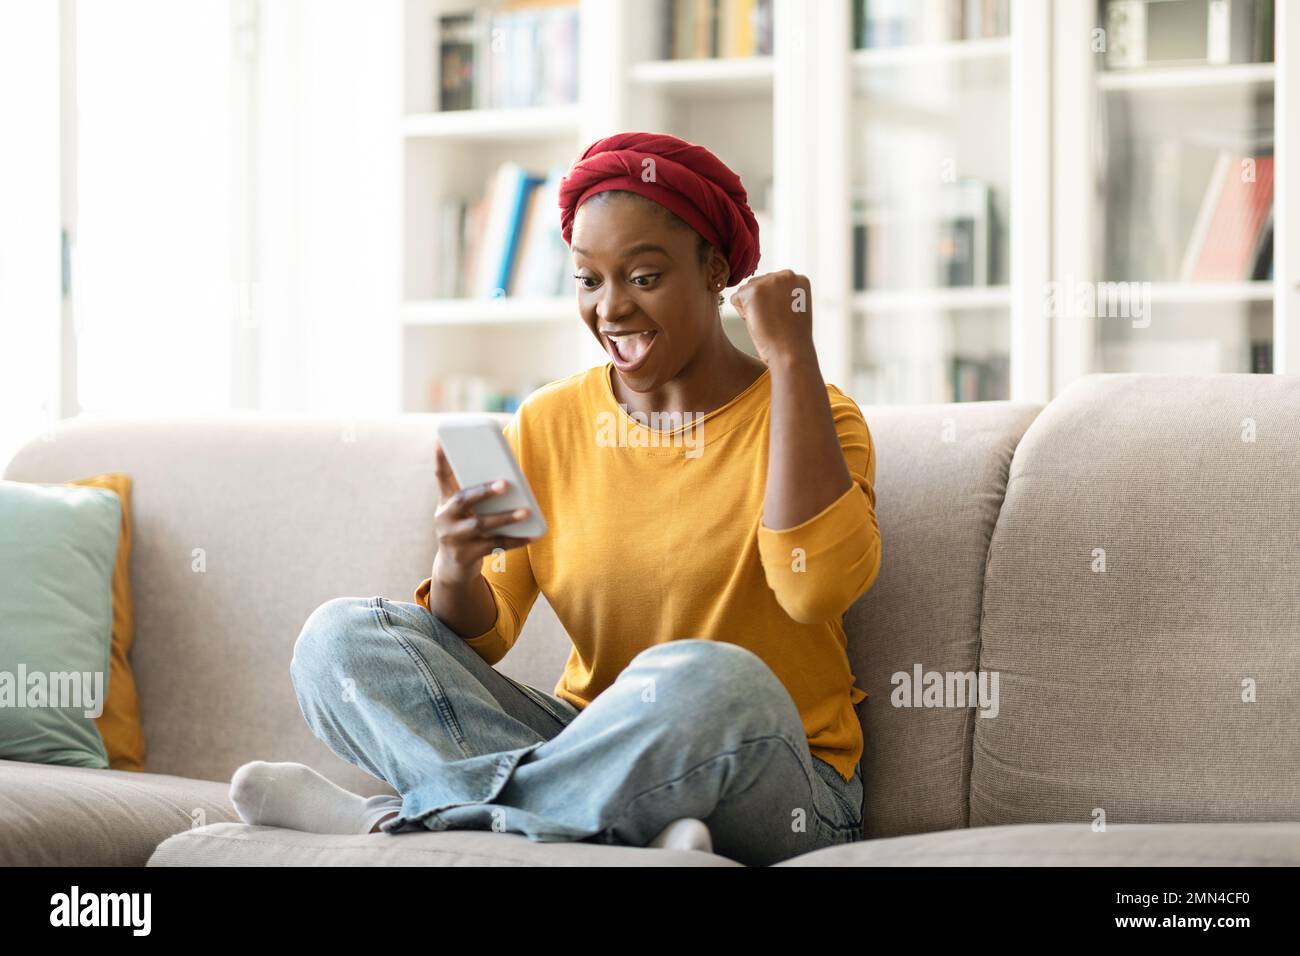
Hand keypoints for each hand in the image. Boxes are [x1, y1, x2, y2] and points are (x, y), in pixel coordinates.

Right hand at [431, 439, 534, 585]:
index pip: (441, 476)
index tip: (440, 439)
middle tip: (505, 484)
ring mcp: (453, 538)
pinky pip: (495, 545)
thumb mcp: (462, 511)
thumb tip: (508, 477)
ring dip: (505, 518)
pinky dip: (516, 540)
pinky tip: (533, 535)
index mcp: (445, 502)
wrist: (452, 567)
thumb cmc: (464, 529)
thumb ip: (475, 494)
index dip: (440, 458)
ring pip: (482, 525)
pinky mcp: (466, 556)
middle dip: (484, 491)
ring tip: (526, 512)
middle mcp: (444, 518)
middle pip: (464, 500)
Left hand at [729, 269, 816, 367]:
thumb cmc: (791, 338)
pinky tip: (759, 322)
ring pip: (746, 291)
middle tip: (775, 321)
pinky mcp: (753, 290)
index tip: (784, 317)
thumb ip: (782, 294)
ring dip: (751, 308)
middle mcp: (786, 275)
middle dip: (760, 303)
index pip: (773, 284)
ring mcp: (769, 281)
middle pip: (758, 284)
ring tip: (768, 322)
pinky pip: (735, 299)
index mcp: (799, 279)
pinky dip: (742, 314)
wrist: (790, 352)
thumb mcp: (794, 308)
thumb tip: (761, 291)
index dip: (774, 304)